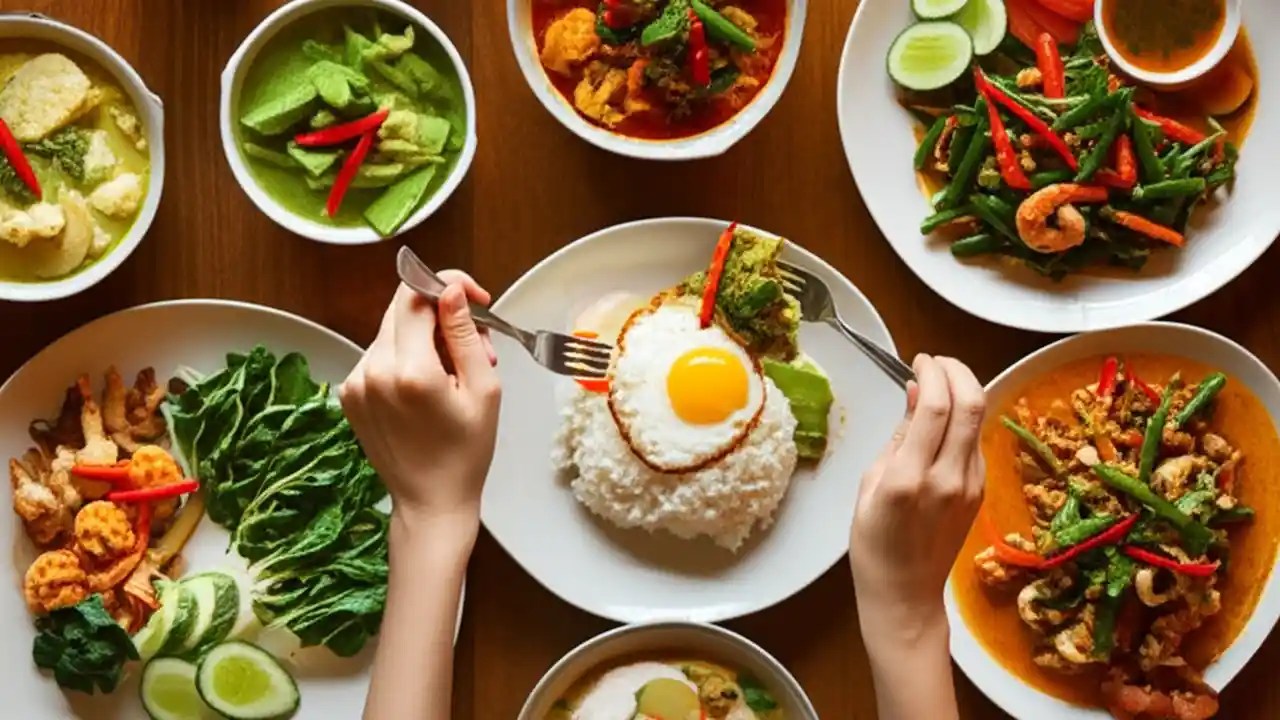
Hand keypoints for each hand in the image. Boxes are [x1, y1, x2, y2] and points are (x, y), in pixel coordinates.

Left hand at [339, 273, 501, 536]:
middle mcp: (373, 371)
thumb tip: (451, 291)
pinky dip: (405, 358)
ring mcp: (355, 383)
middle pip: (402, 310)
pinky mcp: (348, 393)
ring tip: (454, 373)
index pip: (416, 296)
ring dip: (424, 338)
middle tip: (473, 345)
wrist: (431, 501)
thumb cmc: (466, 453)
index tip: (474, 299)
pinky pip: (379, 355)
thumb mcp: (483, 390)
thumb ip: (465, 334)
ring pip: (392, 332)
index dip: (448, 285)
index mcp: (410, 371)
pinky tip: (428, 386)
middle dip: (440, 314)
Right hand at [849, 354, 985, 625]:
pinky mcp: (980, 491)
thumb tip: (917, 395)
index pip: (936, 407)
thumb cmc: (873, 544)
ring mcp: (970, 485)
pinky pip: (975, 442)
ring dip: (964, 391)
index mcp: (910, 477)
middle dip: (957, 370)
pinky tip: (944, 420)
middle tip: (936, 362)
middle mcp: (948, 478)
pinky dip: (963, 419)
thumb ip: (897, 437)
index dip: (932, 372)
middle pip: (971, 404)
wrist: (905, 593)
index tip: (919, 360)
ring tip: (939, 384)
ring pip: (979, 420)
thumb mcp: (869, 484)